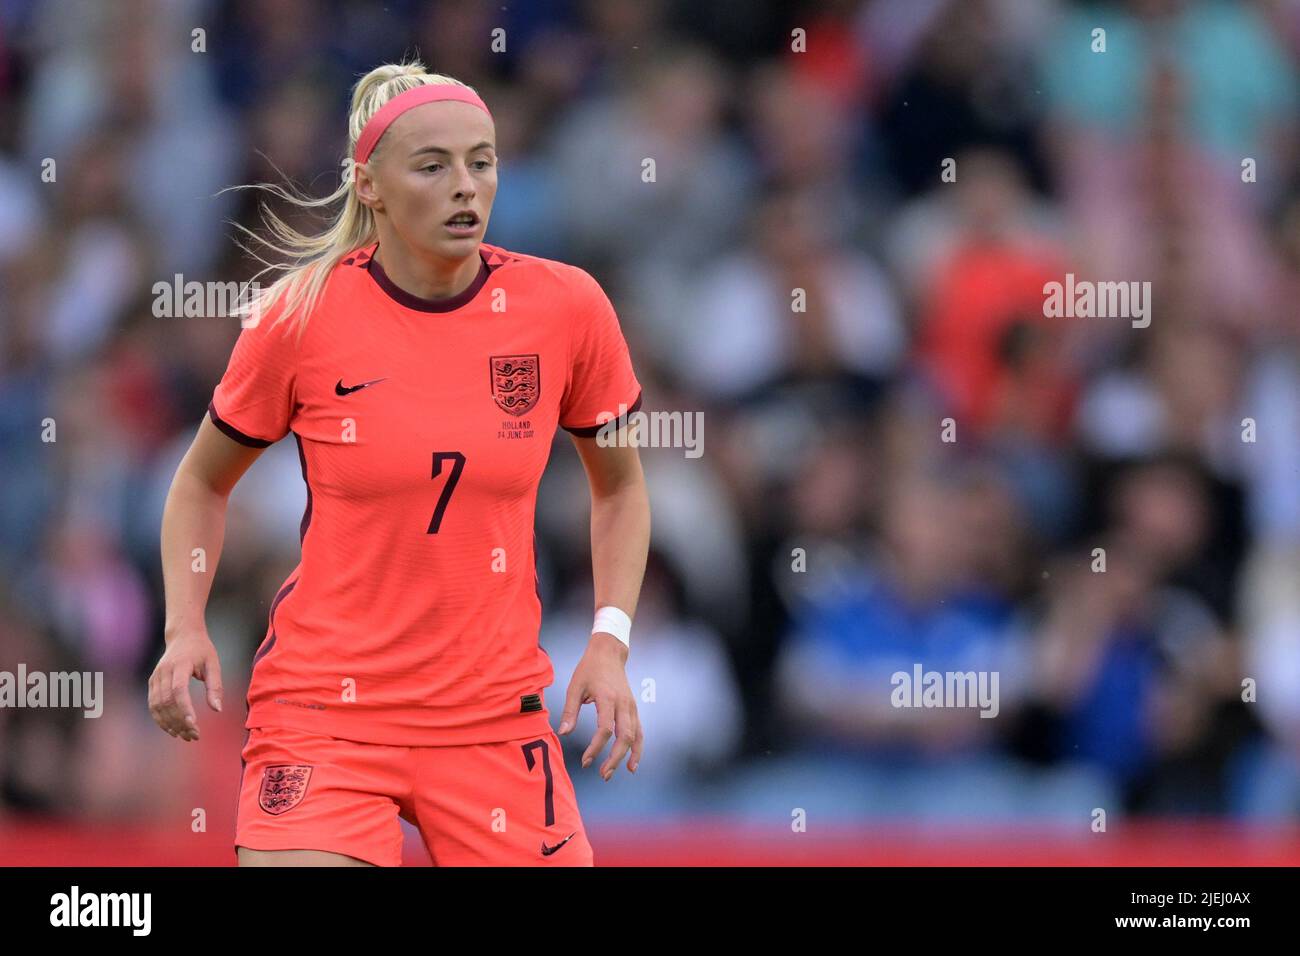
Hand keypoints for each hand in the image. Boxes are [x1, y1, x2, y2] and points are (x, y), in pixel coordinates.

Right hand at [148, 629, 222, 740]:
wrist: (183, 636)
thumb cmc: (202, 651)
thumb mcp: (214, 664)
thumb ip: (215, 687)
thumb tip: (217, 710)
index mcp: (180, 665)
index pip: (179, 690)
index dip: (185, 709)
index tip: (194, 725)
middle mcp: (164, 672)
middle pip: (167, 701)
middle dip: (179, 721)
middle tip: (193, 736)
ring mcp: (155, 677)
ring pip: (157, 706)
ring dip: (169, 724)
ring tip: (184, 736)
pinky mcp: (152, 683)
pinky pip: (153, 705)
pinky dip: (160, 719)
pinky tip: (172, 729)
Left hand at [557, 632, 641, 779]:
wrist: (609, 653)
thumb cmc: (589, 669)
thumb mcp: (575, 686)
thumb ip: (570, 711)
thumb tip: (563, 733)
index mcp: (608, 697)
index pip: (605, 728)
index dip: (596, 747)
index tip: (586, 761)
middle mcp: (623, 703)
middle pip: (624, 736)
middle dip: (615, 758)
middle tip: (603, 774)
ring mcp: (631, 706)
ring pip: (635, 736)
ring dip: (628, 756)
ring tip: (619, 773)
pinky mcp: (634, 709)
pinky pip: (639, 731)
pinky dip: (638, 748)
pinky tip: (632, 763)